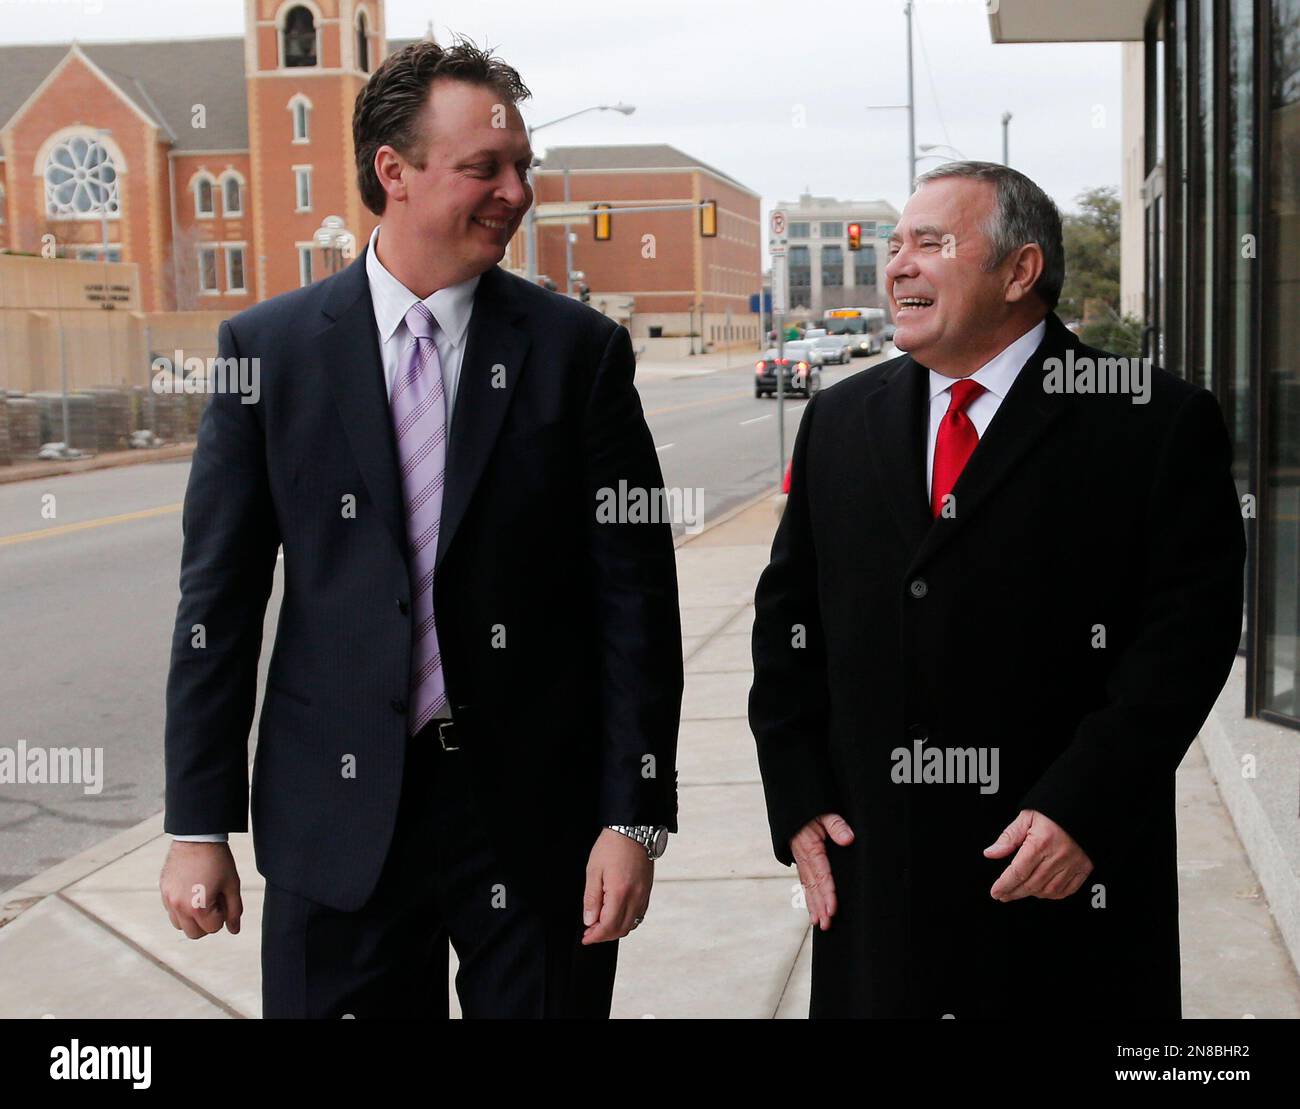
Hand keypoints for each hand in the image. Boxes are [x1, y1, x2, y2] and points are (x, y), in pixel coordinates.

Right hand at [159, 841, 242, 938]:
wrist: (197, 837)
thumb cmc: (218, 860)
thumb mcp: (232, 885)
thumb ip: (234, 910)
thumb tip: (234, 930)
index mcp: (198, 907)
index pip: (213, 929)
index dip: (222, 915)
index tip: (223, 898)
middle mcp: (179, 907)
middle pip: (194, 934)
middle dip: (207, 923)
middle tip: (215, 902)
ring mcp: (168, 899)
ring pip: (180, 925)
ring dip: (192, 918)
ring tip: (203, 897)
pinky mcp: (162, 891)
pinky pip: (171, 911)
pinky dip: (182, 908)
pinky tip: (192, 891)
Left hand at [581, 828, 652, 944]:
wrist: (633, 830)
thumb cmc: (611, 846)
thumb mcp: (593, 870)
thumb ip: (591, 898)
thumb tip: (589, 921)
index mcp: (620, 892)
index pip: (608, 926)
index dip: (595, 936)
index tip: (586, 938)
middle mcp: (635, 897)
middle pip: (621, 929)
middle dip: (604, 935)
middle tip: (590, 932)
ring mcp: (644, 895)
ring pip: (631, 924)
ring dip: (616, 929)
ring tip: (601, 924)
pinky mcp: (647, 891)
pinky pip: (639, 914)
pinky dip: (627, 921)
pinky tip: (616, 915)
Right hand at [790, 813, 854, 930]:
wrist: (792, 807)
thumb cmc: (811, 811)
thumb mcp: (825, 813)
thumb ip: (836, 825)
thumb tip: (848, 839)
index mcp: (810, 848)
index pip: (821, 875)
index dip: (827, 893)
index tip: (832, 909)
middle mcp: (803, 858)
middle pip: (814, 886)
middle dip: (820, 906)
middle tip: (827, 924)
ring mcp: (801, 861)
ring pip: (808, 887)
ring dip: (814, 906)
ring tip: (820, 924)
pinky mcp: (801, 862)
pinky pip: (804, 883)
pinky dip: (808, 898)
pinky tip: (813, 911)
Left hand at [985, 809, 1092, 900]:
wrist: (1082, 808)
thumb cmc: (1053, 811)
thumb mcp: (1026, 817)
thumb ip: (1008, 837)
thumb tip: (991, 853)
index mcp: (1040, 843)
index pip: (1018, 872)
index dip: (1004, 885)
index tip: (995, 892)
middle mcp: (1057, 857)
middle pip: (1031, 884)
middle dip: (1014, 892)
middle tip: (1003, 895)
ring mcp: (1073, 864)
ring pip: (1048, 890)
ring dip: (1031, 894)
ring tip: (1019, 891)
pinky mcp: (1084, 869)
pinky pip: (1067, 890)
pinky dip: (1052, 895)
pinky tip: (1041, 892)